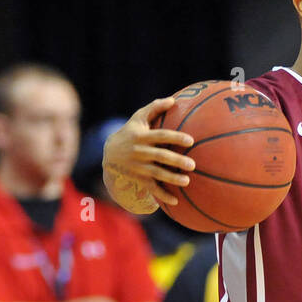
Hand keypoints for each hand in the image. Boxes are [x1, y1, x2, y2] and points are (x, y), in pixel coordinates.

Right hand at [103, 98, 194, 212]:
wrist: (109, 154)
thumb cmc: (130, 132)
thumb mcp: (138, 118)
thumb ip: (154, 108)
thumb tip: (173, 100)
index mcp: (142, 136)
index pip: (160, 135)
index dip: (175, 137)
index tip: (191, 140)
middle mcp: (139, 152)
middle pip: (160, 156)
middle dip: (176, 161)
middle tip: (192, 164)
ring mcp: (138, 167)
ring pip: (156, 174)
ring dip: (171, 179)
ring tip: (187, 181)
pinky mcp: (138, 179)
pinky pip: (151, 188)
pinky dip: (162, 195)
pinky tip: (176, 201)